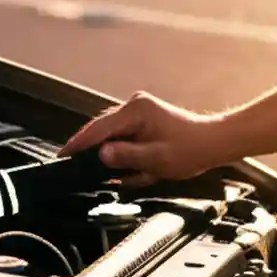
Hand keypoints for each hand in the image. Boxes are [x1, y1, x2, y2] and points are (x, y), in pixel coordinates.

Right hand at [58, 92, 236, 186]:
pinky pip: (123, 134)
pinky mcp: (142, 117)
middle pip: (102, 129)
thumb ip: (126, 156)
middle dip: (94, 151)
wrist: (213, 142)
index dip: (79, 144)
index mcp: (136, 110)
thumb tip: (101, 154)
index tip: (63, 156)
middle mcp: (134, 105)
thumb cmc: (190, 150)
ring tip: (116, 171)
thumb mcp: (156, 159)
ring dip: (112, 153)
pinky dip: (122, 150)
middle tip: (80, 169)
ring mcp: (138, 109)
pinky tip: (129, 164)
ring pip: (112, 133)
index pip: (98, 128)